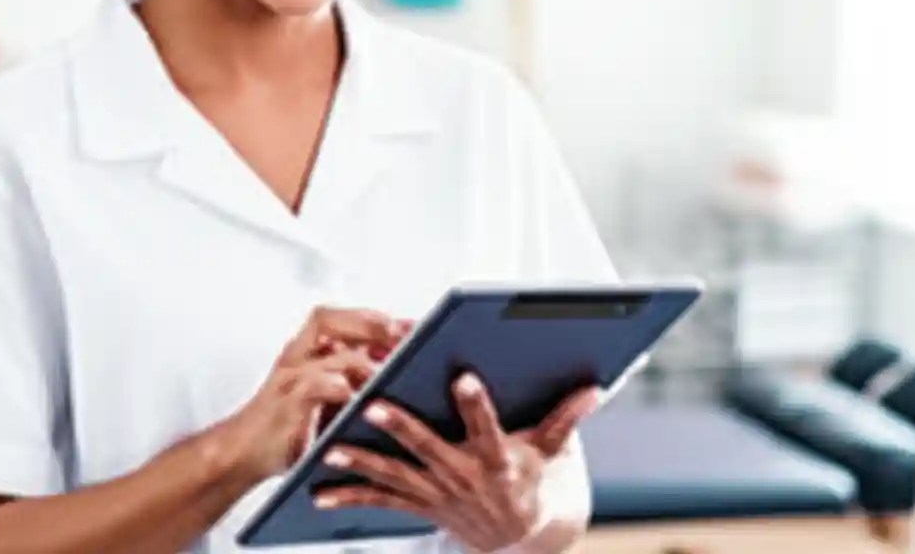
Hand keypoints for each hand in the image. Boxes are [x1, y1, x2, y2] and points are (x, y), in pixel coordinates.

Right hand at [223, 307, 406, 482]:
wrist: (244, 451)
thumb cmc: (290, 422)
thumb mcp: (323, 392)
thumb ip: (350, 374)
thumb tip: (399, 366)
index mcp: (304, 350)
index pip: (337, 317)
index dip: (371, 315)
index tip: (408, 324)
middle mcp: (295, 357)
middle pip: (328, 321)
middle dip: (367, 324)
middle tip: (402, 333)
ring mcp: (288, 379)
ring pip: (326, 355)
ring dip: (361, 360)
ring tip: (389, 368)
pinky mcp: (286, 405)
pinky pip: (313, 387)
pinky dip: (337, 386)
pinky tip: (356, 393)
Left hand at [315, 377, 600, 552]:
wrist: (517, 536)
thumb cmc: (532, 478)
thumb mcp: (552, 452)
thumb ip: (566, 418)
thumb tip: (596, 387)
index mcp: (496, 458)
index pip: (487, 428)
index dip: (477, 405)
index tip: (464, 378)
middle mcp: (463, 477)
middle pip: (427, 447)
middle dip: (399, 426)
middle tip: (372, 402)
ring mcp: (437, 493)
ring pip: (394, 475)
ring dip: (361, 462)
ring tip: (331, 448)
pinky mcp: (419, 504)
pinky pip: (380, 501)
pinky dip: (349, 496)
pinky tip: (318, 492)